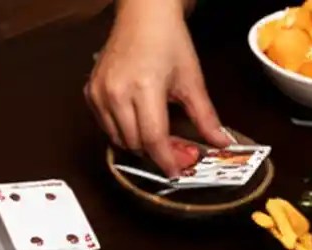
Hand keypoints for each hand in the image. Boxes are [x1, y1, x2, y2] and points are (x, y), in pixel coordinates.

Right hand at [85, 1, 228, 174]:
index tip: (177, 171)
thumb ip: (205, 116)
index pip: (153, 138)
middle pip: (135, 143)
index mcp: (144, 87)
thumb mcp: (192, 79)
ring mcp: (99, 93)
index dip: (167, 160)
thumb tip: (221, 142)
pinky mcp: (90, 92)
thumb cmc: (167, 40)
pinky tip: (137, 120)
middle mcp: (117, 92)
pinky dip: (121, 131)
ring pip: (118, 139)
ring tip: (157, 135)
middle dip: (156, 153)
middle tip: (177, 150)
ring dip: (138, 144)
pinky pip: (105, 126)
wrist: (143, 16)